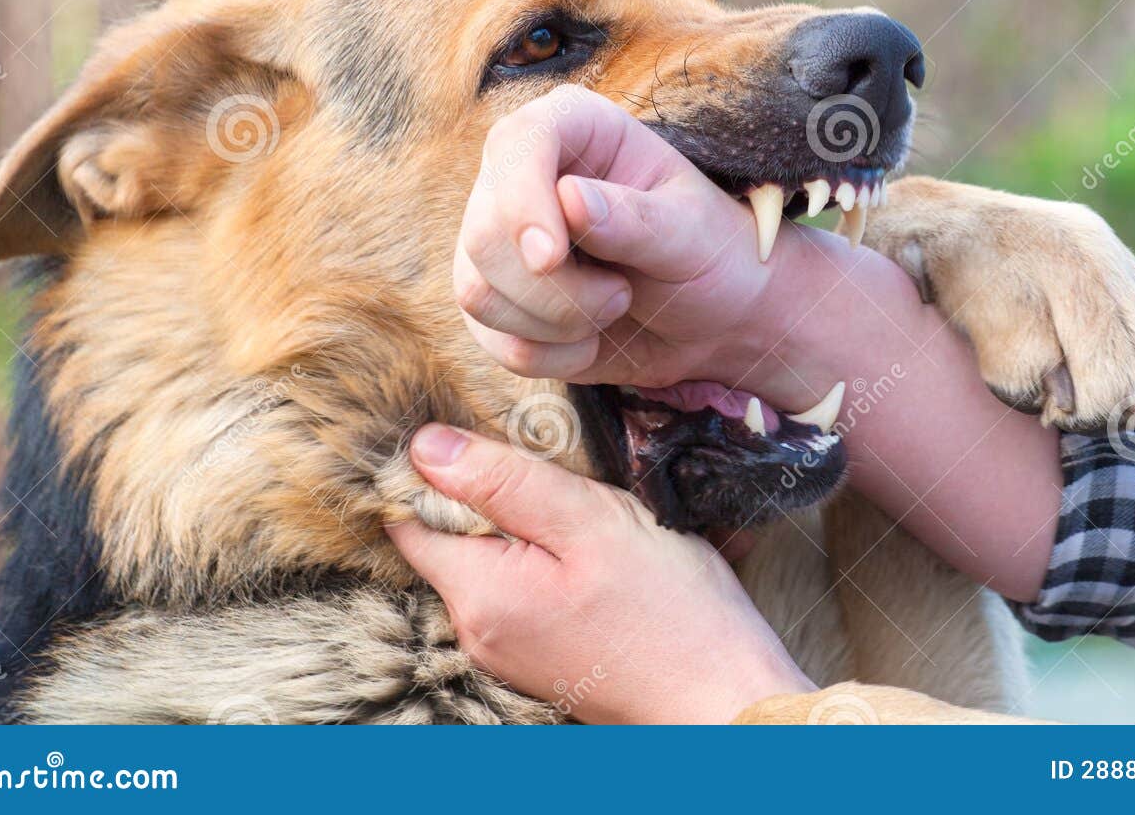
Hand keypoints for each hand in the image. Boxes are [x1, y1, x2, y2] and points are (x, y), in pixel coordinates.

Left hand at [387, 423, 816, 723]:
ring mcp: (507, 647)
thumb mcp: (592, 523)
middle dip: (492, 491)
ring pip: (490, 556)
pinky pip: (520, 585)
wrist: (726, 697)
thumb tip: (424, 446)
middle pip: (450, 534)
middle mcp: (477, 629)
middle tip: (559, 471)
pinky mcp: (539, 653)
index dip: (434, 466)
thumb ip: (505, 482)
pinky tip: (594, 550)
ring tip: (587, 511)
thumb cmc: (673, 613)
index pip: (408, 515)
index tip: (485, 437)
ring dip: (527, 522)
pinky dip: (546, 556)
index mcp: (479, 594)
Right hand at [455, 85, 849, 410]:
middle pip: (484, 235)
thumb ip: (636, 219)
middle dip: (555, 291)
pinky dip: (552, 356)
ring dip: (556, 325)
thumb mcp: (692, 233)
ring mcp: (500, 240)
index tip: (550, 260)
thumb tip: (569, 198)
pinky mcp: (495, 299)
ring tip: (615, 307)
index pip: (514, 145)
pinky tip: (591, 339)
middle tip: (623, 295)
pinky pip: (494, 342)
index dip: (521, 201)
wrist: (713, 318)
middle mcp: (522, 177)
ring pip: (478, 293)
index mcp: (574, 130)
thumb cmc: (710, 254)